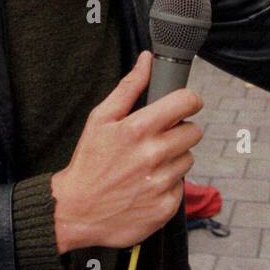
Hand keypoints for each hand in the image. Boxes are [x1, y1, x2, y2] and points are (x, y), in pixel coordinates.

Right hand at [51, 52, 202, 252]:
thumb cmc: (89, 162)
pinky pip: (181, 186)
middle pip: (194, 132)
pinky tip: (147, 185)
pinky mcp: (166, 206)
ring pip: (188, 159)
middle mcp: (153, 155)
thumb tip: (147, 60)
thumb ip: (128, 87)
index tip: (184, 106)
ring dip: (173, 159)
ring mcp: (161, 183)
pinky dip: (168, 184)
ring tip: (148, 164)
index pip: (186, 102)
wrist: (76, 210)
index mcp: (138, 129)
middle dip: (179, 131)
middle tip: (158, 139)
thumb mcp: (100, 119)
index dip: (188, 102)